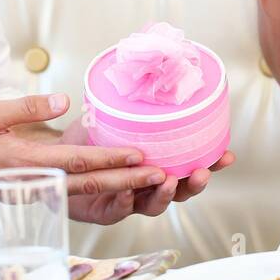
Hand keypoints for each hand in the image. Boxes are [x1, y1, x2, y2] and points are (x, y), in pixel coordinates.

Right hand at [0, 94, 166, 211]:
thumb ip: (29, 106)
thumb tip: (64, 99)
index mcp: (27, 160)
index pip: (78, 160)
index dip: (111, 159)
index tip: (140, 156)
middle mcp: (37, 180)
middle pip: (91, 182)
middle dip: (129, 180)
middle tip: (162, 175)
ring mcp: (36, 191)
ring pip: (86, 192)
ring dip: (120, 188)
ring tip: (150, 181)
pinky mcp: (34, 194)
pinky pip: (73, 194)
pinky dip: (100, 190)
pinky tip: (119, 182)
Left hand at [62, 116, 237, 224]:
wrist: (52, 155)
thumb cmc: (86, 136)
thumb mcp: (112, 114)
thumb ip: (132, 102)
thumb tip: (151, 70)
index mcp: (155, 162)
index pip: (189, 165)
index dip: (211, 163)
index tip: (228, 156)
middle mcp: (146, 184)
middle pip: (179, 191)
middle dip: (194, 184)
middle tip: (201, 173)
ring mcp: (127, 199)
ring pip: (153, 204)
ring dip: (164, 195)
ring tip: (167, 180)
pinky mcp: (104, 210)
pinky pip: (118, 210)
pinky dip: (124, 201)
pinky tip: (126, 190)